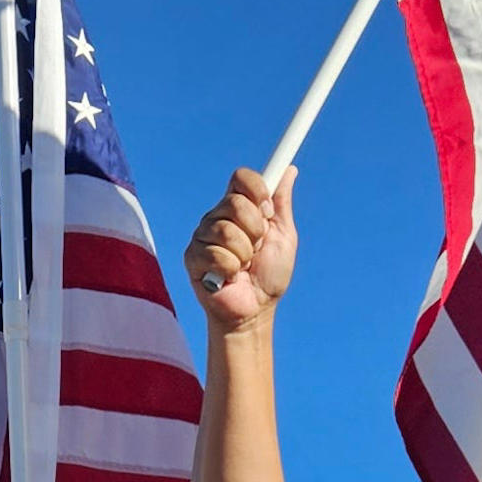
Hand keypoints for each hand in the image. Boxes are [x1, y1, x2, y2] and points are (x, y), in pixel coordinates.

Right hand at [182, 168, 295, 332]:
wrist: (255, 310)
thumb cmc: (269, 276)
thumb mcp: (283, 237)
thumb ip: (281, 204)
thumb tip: (289, 170)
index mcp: (239, 207)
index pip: (241, 177)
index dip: (257, 190)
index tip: (268, 211)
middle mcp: (217, 217)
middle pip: (234, 202)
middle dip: (254, 230)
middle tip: (256, 249)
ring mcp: (202, 236)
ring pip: (226, 231)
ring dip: (244, 255)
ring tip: (243, 267)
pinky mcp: (192, 257)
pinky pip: (215, 254)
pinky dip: (231, 270)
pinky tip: (229, 278)